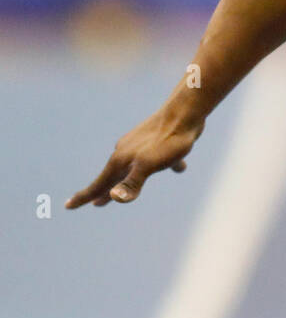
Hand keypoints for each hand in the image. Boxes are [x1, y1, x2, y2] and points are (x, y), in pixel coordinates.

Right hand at [65, 106, 204, 208]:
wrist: (186, 111)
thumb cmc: (169, 141)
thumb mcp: (150, 165)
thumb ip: (132, 182)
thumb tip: (113, 197)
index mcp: (121, 160)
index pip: (99, 184)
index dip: (84, 197)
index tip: (67, 207)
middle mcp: (126, 152)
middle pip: (111, 177)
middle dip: (102, 191)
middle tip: (92, 203)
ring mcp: (140, 146)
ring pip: (131, 168)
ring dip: (125, 181)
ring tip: (119, 191)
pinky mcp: (156, 141)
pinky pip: (155, 158)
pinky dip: (161, 166)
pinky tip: (179, 167)